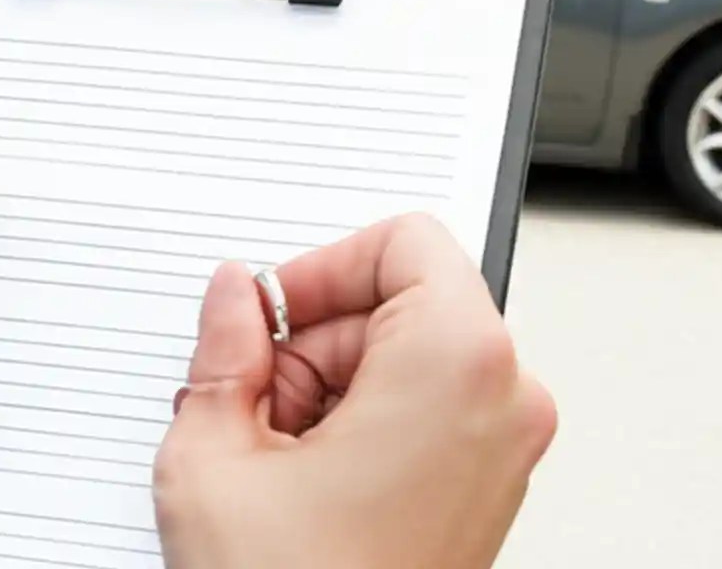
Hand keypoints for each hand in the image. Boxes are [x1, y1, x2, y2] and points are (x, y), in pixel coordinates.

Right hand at [154, 213, 556, 568]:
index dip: (321, 267)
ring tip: (278, 461)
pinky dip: (360, 423)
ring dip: (327, 389)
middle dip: (313, 343)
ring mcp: (504, 443)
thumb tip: (233, 296)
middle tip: (255, 406)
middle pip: (400, 300)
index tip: (269, 314)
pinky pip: (423, 406)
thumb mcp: (216, 460)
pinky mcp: (488, 480)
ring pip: (404, 356)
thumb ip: (222, 348)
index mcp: (457, 363)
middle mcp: (504, 397)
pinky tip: (308, 480)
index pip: (404, 240)